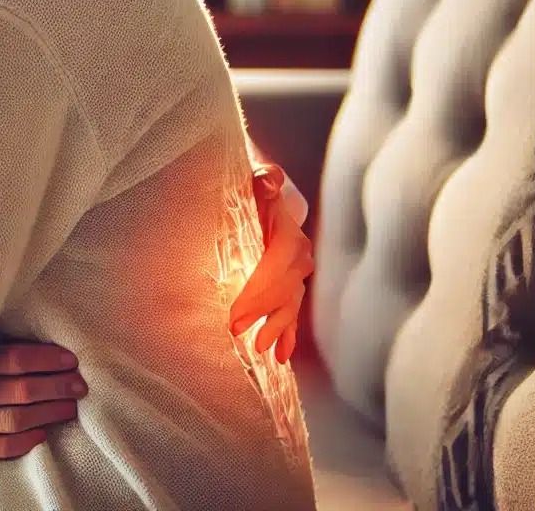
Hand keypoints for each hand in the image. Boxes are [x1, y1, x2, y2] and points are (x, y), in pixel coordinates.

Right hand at [0, 341, 84, 458]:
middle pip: (25, 390)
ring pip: (19, 419)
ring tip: (70, 407)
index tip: (71, 360)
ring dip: (50, 413)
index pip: (18, 359)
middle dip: (58, 387)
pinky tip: (43, 433)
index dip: (49, 360)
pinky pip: (1, 446)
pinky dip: (25, 441)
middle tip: (80, 385)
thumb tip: (35, 329)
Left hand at [228, 163, 314, 362]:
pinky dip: (288, 332)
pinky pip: (292, 310)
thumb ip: (264, 181)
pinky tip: (282, 354)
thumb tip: (267, 180)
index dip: (257, 293)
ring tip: (265, 350)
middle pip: (283, 290)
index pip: (276, 268)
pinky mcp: (291, 283)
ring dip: (278, 328)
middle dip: (262, 314)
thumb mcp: (257, 180)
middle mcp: (299, 255)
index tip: (235, 315)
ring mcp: (297, 272)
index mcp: (288, 234)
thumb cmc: (256, 189)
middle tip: (240, 334)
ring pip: (290, 304)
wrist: (268, 191)